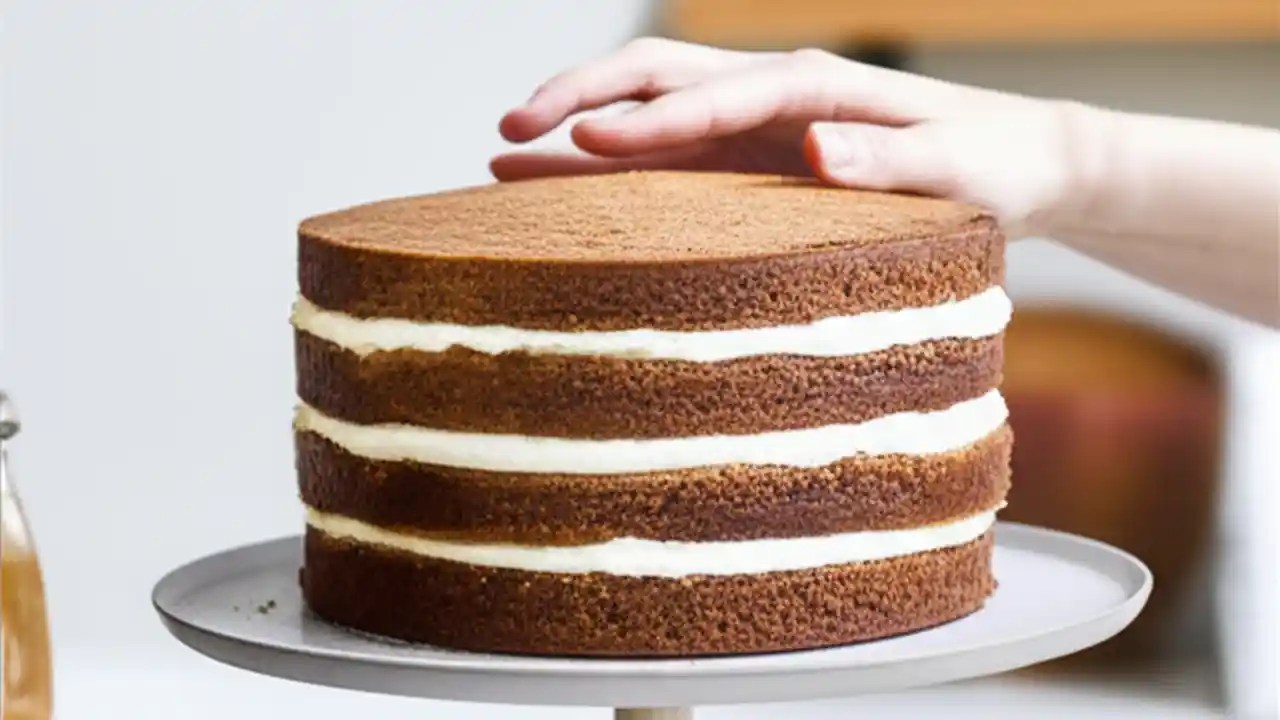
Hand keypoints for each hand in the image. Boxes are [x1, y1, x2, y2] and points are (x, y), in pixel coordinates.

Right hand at [493, 38, 1094, 235]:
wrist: (1024, 163)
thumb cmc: (996, 168)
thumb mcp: (958, 170)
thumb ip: (888, 157)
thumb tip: (813, 146)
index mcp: (817, 87)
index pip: (713, 96)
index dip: (644, 120)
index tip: (577, 143)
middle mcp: (778, 92)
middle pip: (656, 77)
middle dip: (578, 96)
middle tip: (505, 128)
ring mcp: (762, 121)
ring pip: (650, 108)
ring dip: (579, 124)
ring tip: (501, 152)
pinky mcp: (759, 155)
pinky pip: (672, 151)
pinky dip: (614, 159)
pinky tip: (563, 177)